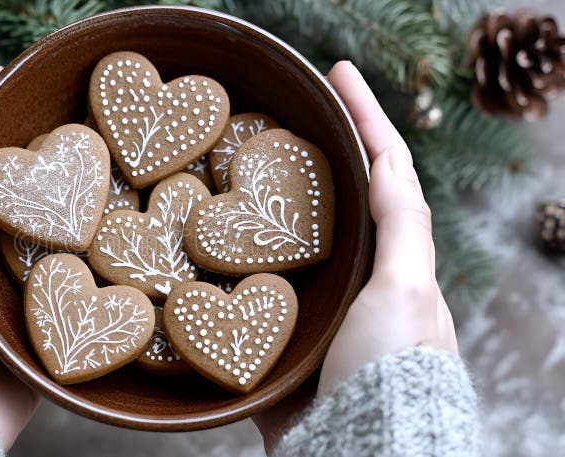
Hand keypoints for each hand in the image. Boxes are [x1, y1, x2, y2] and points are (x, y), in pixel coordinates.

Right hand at [254, 62, 457, 450]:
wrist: (356, 449)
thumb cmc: (389, 369)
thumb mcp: (407, 289)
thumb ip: (400, 226)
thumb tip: (387, 159)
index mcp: (393, 261)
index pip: (384, 173)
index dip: (365, 118)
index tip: (336, 72)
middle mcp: (354, 282)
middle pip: (327, 202)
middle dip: (300, 157)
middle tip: (258, 122)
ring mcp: (313, 314)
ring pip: (278, 245)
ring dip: (251, 210)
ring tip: (217, 171)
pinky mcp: (278, 348)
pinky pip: (244, 298)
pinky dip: (222, 272)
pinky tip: (193, 251)